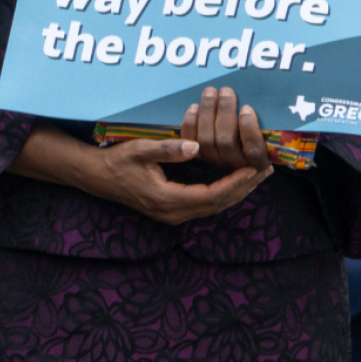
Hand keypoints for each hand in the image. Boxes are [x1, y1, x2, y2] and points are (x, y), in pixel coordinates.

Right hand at [8, 124, 272, 226]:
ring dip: (235, 191)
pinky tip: (233, 181)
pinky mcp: (172, 210)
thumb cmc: (116, 161)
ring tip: (255, 176)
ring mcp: (172, 214)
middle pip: (218, 204)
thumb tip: (196, 147)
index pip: (211, 195)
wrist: (95, 177)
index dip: (235, 183)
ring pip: (214, 206)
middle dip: (243, 188)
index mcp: (166, 199)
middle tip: (265, 172)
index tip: (254, 169)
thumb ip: (168, 150)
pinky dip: (223, 192)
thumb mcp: (139, 150)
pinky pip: (205, 204)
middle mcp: (173, 213)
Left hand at [181, 86, 272, 171]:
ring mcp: (215, 163)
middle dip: (225, 112)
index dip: (248, 128)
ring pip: (207, 139)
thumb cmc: (256, 138)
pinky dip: (191, 122)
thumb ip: (262, 125)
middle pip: (226, 141)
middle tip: (226, 90)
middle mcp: (236, 167)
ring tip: (210, 91)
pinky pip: (190, 140)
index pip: (253, 149)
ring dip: (207, 112)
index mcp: (258, 162)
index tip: (246, 107)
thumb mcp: (266, 136)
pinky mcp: (198, 157)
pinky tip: (194, 106)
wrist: (236, 156)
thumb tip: (252, 104)